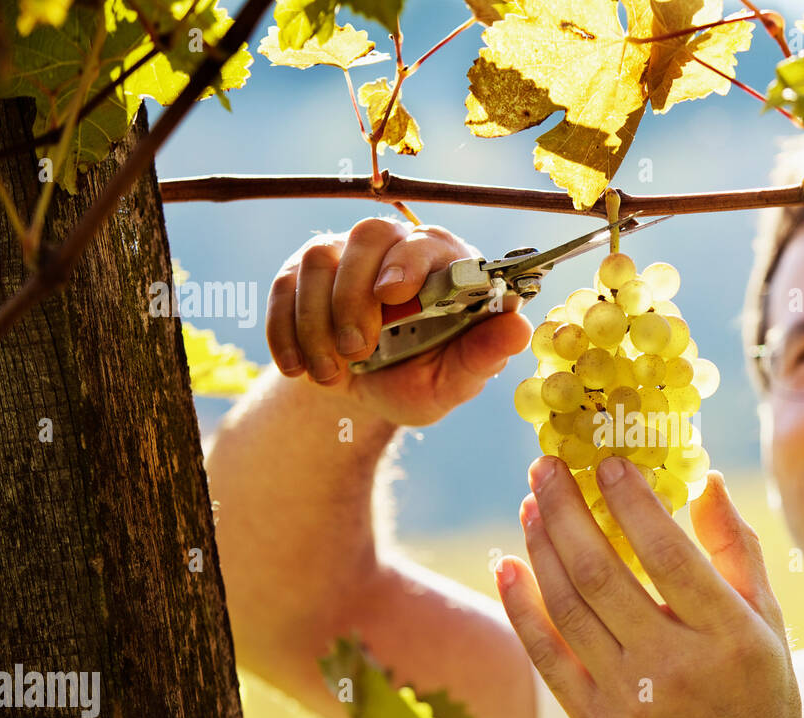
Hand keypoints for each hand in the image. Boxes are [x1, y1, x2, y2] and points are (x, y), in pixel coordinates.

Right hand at [265, 217, 531, 426]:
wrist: (361, 396)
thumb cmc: (419, 381)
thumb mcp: (452, 382)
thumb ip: (482, 357)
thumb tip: (520, 328)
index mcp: (445, 266)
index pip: (430, 242)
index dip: (411, 262)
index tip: (395, 296)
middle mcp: (396, 248)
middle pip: (371, 236)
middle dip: (358, 294)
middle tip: (359, 349)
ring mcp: (345, 255)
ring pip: (321, 259)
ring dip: (319, 321)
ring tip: (332, 374)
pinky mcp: (301, 273)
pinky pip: (284, 286)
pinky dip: (286, 330)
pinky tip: (298, 368)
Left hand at [494, 456, 803, 717]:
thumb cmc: (759, 692)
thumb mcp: (767, 619)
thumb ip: (737, 548)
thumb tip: (703, 479)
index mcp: (729, 636)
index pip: (670, 555)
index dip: (632, 504)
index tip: (605, 463)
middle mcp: (677, 667)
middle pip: (604, 575)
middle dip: (567, 512)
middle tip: (545, 465)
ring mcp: (631, 700)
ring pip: (569, 609)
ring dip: (541, 548)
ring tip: (530, 502)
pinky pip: (546, 658)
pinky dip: (521, 609)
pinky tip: (507, 564)